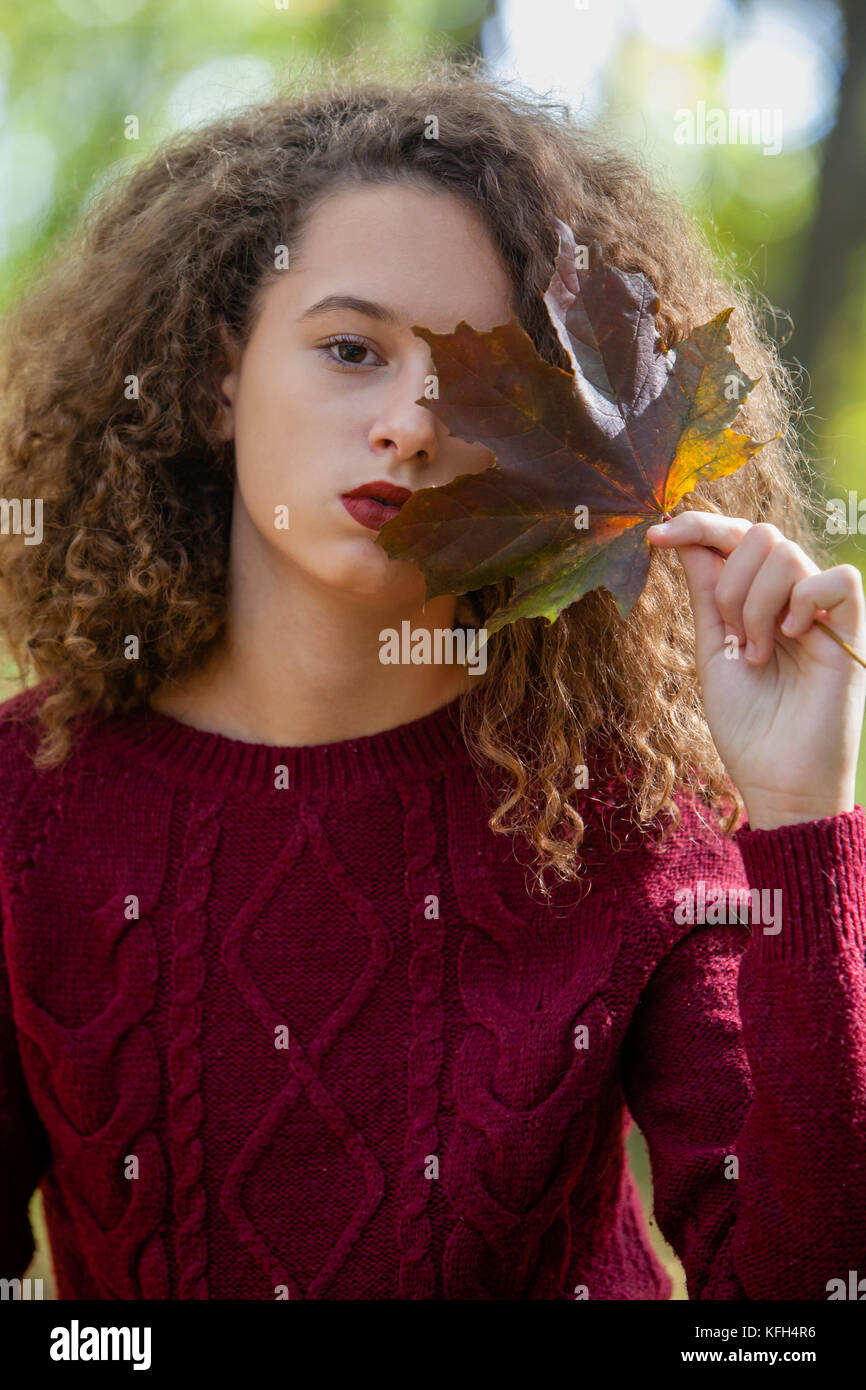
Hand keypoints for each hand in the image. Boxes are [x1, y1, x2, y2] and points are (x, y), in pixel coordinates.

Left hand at [647, 512, 865, 828]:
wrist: (777, 781)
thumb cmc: (747, 727)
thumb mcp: (713, 651)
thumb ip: (706, 594)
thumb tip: (683, 537)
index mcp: (759, 600)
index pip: (735, 538)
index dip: (698, 525)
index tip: (655, 536)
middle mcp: (793, 599)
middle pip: (760, 535)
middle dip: (730, 582)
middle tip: (733, 636)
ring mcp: (823, 613)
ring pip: (786, 553)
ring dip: (757, 603)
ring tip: (759, 653)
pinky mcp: (852, 633)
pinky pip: (839, 579)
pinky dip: (805, 600)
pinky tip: (792, 638)